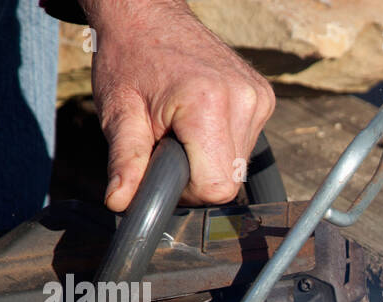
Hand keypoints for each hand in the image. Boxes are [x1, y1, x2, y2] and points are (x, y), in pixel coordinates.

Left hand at [82, 0, 274, 210]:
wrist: (148, 13)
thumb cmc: (129, 57)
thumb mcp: (118, 112)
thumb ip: (125, 161)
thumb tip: (120, 202)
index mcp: (208, 104)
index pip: (217, 186)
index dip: (189, 190)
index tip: (166, 167)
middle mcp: (243, 100)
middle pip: (231, 179)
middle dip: (199, 174)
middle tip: (170, 144)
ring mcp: (259, 97)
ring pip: (239, 165)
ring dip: (210, 158)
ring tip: (183, 128)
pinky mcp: (264, 97)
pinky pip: (245, 143)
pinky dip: (222, 141)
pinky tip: (201, 119)